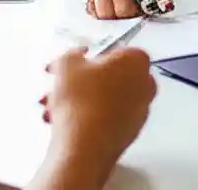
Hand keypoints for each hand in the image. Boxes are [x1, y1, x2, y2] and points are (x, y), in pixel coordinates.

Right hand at [34, 48, 156, 189]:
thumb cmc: (80, 99)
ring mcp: (140, 111)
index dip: (89, 57)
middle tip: (60, 85)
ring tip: (52, 106)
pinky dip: (87, 117)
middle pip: (109, 77)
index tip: (72, 64)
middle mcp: (145, 84)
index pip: (115, 51)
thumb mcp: (66, 64)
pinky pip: (107, 117)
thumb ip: (72, 54)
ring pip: (104, 98)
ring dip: (78, 100)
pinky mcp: (129, 133)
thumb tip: (77, 55)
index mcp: (137, 60)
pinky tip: (62, 122)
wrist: (85, 146)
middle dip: (80, 81)